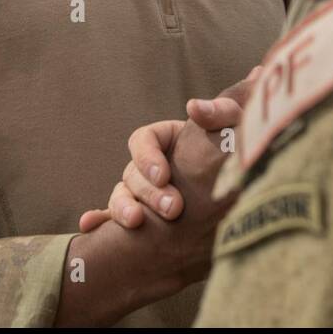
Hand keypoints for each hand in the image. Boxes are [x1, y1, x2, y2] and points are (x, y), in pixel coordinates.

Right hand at [77, 67, 257, 232]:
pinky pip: (112, 221)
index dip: (147, 157)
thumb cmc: (237, 149)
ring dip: (123, 209)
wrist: (244, 191)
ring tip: (137, 222)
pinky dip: (98, 222)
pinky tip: (88, 226)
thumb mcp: (234, 125)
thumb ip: (219, 111)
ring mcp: (142, 193)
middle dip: (149, 193)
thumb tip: (194, 107)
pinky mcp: (143, 219)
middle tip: (174, 209)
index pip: (142, 141)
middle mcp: (148, 166)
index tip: (163, 175)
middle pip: (133, 174)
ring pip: (121, 197)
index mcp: (164, 140)